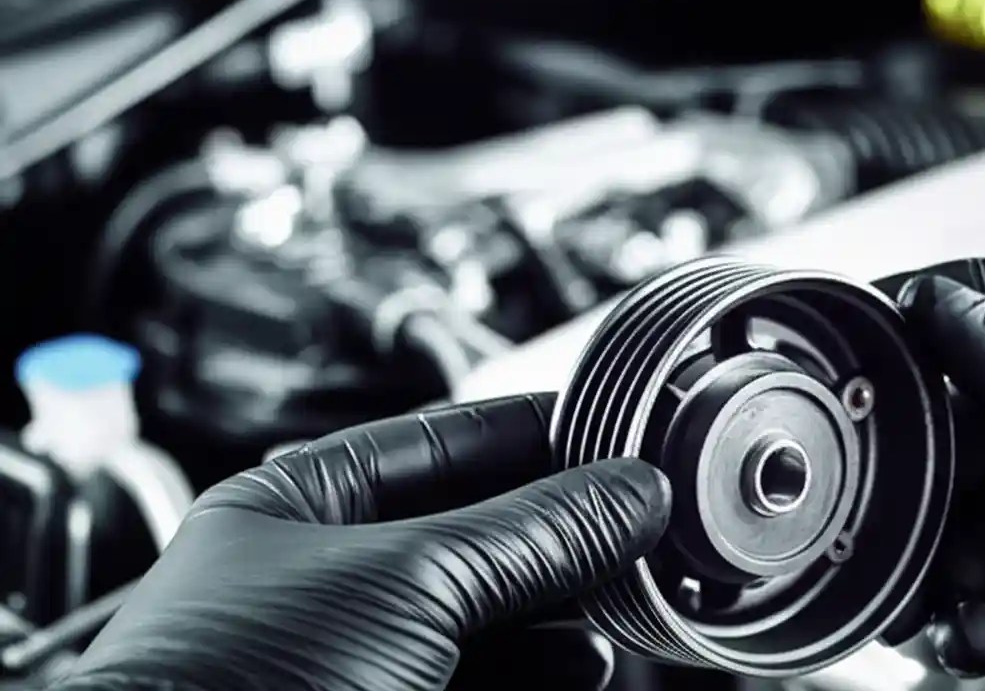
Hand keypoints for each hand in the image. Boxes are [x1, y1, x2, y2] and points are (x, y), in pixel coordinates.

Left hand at [48, 394, 671, 690]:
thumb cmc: (240, 685)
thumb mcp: (411, 581)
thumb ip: (532, 532)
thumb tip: (629, 490)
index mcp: (298, 506)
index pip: (438, 441)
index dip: (529, 430)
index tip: (609, 427)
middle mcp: (325, 574)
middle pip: (473, 526)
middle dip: (560, 523)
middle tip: (638, 511)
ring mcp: (356, 651)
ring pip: (486, 607)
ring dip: (562, 598)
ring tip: (627, 584)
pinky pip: (485, 671)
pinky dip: (546, 665)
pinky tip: (588, 660)